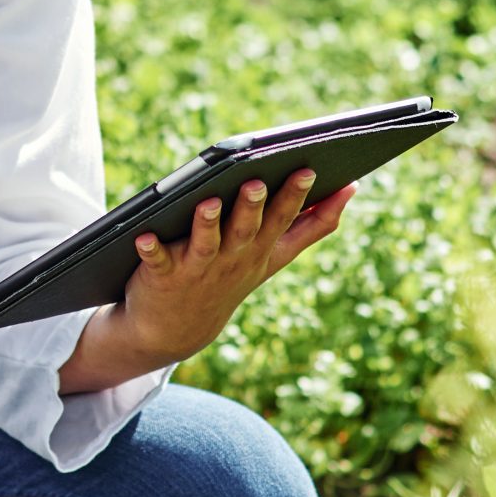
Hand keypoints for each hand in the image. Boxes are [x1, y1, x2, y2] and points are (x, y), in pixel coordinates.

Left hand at [117, 167, 355, 363]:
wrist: (178, 327)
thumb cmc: (232, 276)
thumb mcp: (276, 255)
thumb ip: (313, 225)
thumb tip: (352, 188)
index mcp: (261, 248)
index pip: (283, 219)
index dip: (296, 196)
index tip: (308, 169)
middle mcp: (233, 257)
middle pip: (246, 228)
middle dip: (254, 205)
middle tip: (258, 181)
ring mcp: (198, 268)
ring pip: (205, 242)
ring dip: (207, 223)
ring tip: (208, 202)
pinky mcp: (162, 275)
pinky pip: (156, 260)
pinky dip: (150, 249)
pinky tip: (143, 236)